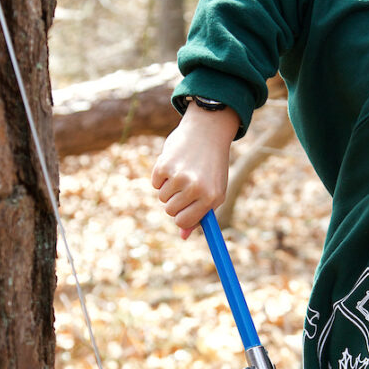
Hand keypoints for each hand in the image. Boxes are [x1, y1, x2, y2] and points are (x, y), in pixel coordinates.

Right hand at [151, 104, 239, 237]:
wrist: (207, 132)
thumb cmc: (212, 167)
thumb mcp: (213, 192)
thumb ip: (200, 215)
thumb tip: (183, 236)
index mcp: (210, 197)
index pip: (184, 222)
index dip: (181, 218)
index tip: (184, 211)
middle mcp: (195, 188)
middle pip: (170, 211)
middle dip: (175, 202)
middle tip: (186, 186)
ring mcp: (179, 176)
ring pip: (162, 197)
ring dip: (169, 188)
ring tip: (182, 172)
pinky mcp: (164, 165)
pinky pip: (155, 183)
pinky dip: (161, 176)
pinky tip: (174, 164)